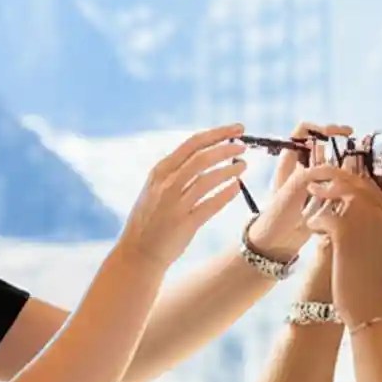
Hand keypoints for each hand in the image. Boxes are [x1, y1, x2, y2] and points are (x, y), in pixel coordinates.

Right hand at [118, 123, 247, 268]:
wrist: (138, 252)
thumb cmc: (150, 218)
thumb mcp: (155, 187)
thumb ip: (175, 170)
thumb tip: (204, 151)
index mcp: (160, 171)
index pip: (192, 143)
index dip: (218, 133)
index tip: (237, 128)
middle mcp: (166, 185)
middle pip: (202, 158)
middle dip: (226, 148)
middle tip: (244, 146)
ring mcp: (175, 205)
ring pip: (208, 179)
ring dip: (229, 170)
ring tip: (244, 166)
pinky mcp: (184, 224)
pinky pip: (210, 205)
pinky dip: (226, 193)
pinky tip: (237, 187)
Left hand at [246, 121, 353, 261]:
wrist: (276, 244)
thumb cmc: (277, 215)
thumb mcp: (293, 189)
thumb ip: (312, 172)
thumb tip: (333, 164)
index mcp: (290, 159)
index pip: (305, 131)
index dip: (322, 127)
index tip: (341, 133)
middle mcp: (302, 167)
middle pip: (325, 147)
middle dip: (342, 148)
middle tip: (358, 154)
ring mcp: (314, 182)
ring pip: (334, 165)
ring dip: (347, 167)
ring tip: (359, 174)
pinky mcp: (323, 198)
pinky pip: (339, 185)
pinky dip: (348, 184)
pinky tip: (357, 190)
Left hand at [303, 136, 381, 324]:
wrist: (371, 308)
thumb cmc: (371, 280)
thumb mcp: (378, 246)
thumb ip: (370, 223)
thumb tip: (350, 205)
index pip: (381, 180)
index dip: (362, 169)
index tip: (347, 163)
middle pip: (358, 180)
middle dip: (336, 174)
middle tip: (318, 174)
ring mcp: (366, 220)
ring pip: (341, 190)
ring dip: (323, 191)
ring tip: (311, 192)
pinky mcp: (346, 232)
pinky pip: (325, 214)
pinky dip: (316, 220)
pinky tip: (313, 230)